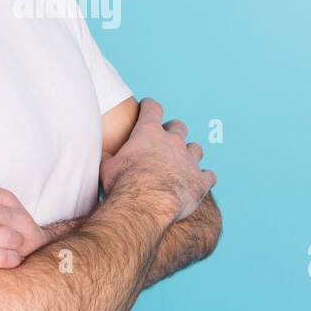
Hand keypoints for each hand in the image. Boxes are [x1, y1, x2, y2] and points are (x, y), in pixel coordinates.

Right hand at [99, 97, 214, 223]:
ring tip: (183, 163)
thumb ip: (109, 158)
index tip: (147, 106)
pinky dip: (204, 177)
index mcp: (148, 133)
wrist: (146, 204)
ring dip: (190, 153)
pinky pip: (209, 175)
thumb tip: (101, 156)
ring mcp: (189, 160)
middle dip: (173, 130)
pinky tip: (199, 182)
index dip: (149, 106)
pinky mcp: (200, 181)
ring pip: (196, 148)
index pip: (152, 108)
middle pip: (179, 126)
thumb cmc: (122, 184)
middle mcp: (173, 142)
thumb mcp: (106, 167)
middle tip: (166, 139)